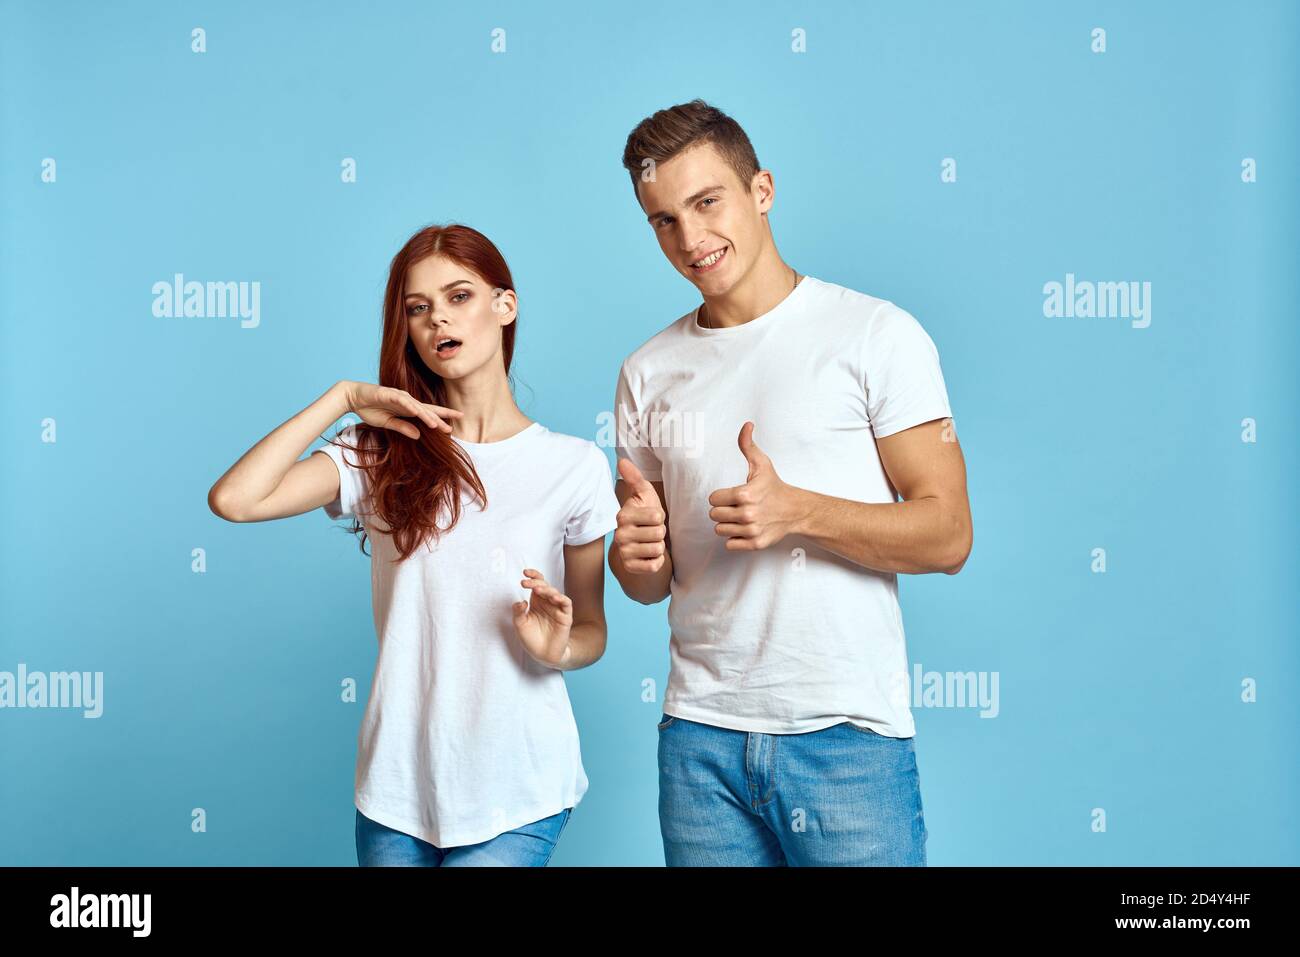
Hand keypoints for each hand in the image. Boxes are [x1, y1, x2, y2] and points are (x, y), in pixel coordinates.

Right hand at [344, 381, 462, 438]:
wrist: (353, 398)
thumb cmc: (370, 409)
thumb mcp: (388, 423)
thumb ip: (403, 428)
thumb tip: (418, 436)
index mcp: (408, 409)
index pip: (428, 414)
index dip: (441, 418)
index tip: (454, 425)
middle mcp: (407, 402)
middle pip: (428, 410)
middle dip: (442, 416)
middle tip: (457, 421)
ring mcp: (399, 397)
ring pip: (417, 407)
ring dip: (428, 416)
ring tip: (438, 426)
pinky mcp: (389, 395)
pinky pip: (402, 402)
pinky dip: (411, 407)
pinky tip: (418, 413)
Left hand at [512, 568, 573, 667]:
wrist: (543, 655)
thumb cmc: (531, 639)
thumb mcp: (520, 625)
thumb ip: (518, 612)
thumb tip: (520, 601)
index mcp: (536, 602)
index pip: (536, 584)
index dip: (533, 576)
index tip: (524, 573)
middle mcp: (547, 603)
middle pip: (544, 586)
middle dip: (536, 582)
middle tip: (526, 583)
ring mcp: (557, 609)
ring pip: (555, 593)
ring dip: (547, 589)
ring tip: (538, 590)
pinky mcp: (565, 617)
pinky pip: (566, 604)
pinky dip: (561, 599)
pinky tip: (554, 598)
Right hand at [615, 458, 667, 573]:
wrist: (638, 543)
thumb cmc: (644, 515)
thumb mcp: (643, 495)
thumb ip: (634, 478)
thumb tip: (622, 461)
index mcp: (623, 516)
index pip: (657, 516)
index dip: (660, 517)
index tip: (650, 518)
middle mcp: (620, 535)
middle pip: (659, 533)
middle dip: (660, 532)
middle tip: (650, 531)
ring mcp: (624, 552)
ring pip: (658, 549)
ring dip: (659, 546)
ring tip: (649, 542)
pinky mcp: (630, 567)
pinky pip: (654, 565)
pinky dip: (657, 561)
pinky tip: (648, 556)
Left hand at [708, 422, 802, 550]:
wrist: (795, 510)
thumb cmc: (774, 487)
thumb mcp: (761, 464)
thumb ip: (748, 445)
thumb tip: (747, 425)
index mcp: (744, 494)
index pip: (713, 499)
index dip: (720, 496)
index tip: (732, 495)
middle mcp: (747, 514)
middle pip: (714, 515)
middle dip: (722, 510)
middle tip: (736, 506)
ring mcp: (751, 530)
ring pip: (720, 530)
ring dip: (727, 524)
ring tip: (740, 517)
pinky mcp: (755, 543)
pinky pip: (729, 544)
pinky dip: (734, 538)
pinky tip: (744, 529)